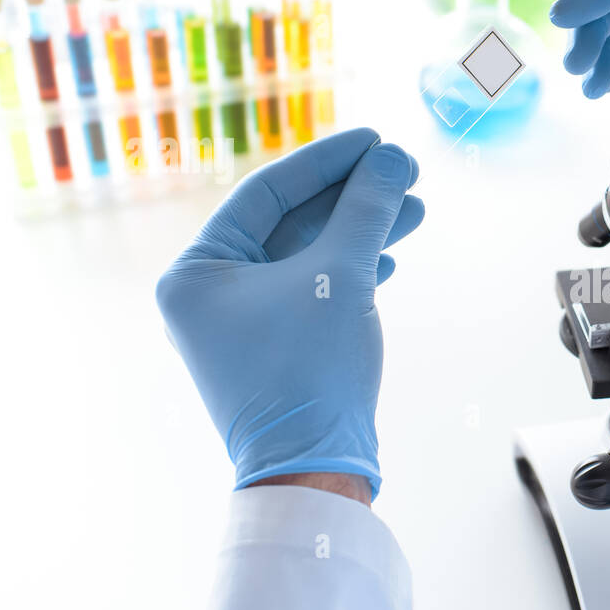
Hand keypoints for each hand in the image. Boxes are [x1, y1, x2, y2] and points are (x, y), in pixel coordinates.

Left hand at [156, 128, 424, 498]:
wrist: (316, 468)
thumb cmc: (312, 370)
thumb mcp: (341, 275)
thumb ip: (365, 209)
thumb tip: (393, 159)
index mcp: (196, 272)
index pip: (266, 193)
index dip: (326, 161)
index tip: (375, 141)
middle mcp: (209, 295)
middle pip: (290, 222)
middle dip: (353, 198)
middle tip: (405, 173)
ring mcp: (241, 325)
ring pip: (308, 257)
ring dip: (361, 232)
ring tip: (413, 210)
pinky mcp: (275, 348)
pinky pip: (312, 291)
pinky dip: (350, 270)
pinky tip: (388, 257)